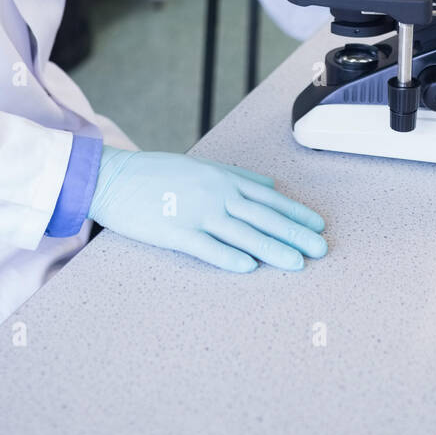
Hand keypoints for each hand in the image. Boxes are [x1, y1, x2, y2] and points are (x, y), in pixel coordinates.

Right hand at [89, 146, 326, 271]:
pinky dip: (229, 256)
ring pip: (243, 234)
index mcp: (222, 178)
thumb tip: (270, 186)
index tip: (318, 225)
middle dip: (295, 234)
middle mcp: (215, 194)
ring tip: (297, 263)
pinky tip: (249, 267)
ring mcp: (196, 214)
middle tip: (321, 249)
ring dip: (272, 249)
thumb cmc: (157, 173)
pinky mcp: (175, 233)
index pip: (268, 199)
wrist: (114, 177)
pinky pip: (207, 248)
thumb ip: (237, 176)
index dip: (295, 213)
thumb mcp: (202, 167)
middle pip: (263, 218)